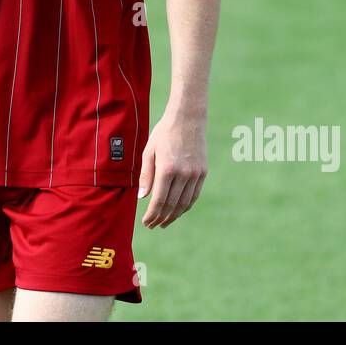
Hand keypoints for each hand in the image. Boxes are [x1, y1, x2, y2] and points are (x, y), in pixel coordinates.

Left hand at [137, 113, 206, 227]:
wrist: (188, 119)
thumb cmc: (164, 133)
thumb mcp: (149, 151)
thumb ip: (146, 175)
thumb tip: (143, 197)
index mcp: (167, 169)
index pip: (159, 201)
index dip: (152, 215)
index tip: (146, 223)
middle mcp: (183, 174)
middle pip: (172, 205)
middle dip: (161, 218)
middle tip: (153, 225)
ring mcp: (195, 174)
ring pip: (184, 203)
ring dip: (174, 216)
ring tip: (164, 222)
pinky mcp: (203, 172)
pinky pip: (194, 195)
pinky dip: (185, 206)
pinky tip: (178, 210)